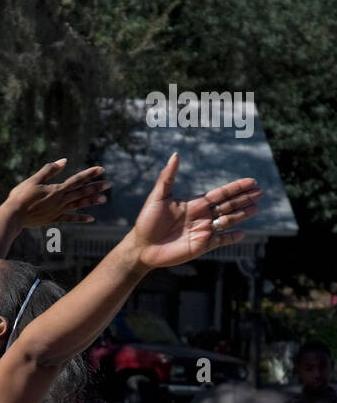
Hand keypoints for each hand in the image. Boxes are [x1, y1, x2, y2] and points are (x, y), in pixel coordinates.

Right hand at [6, 159, 109, 226]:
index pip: (77, 179)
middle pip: (81, 192)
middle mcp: (60, 200)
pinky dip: (80, 218)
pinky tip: (91, 219)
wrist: (14, 215)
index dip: (89, 174)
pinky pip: (70, 218)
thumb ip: (50, 170)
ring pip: (78, 205)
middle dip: (95, 187)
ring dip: (91, 201)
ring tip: (104, 199)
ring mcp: (58, 211)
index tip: (101, 169)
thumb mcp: (34, 179)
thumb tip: (64, 161)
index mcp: (57, 189)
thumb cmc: (21, 196)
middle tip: (108, 184)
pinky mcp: (53, 219)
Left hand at [127, 154, 262, 270]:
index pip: (221, 193)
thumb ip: (168, 177)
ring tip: (256, 209)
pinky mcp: (200, 246)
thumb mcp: (158, 197)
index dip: (236, 188)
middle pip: (228, 205)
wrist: (141, 246)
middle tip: (260, 193)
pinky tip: (241, 233)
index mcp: (195, 204)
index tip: (251, 182)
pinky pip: (219, 241)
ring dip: (241, 215)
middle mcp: (202, 216)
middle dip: (244, 199)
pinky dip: (230, 238)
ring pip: (227, 221)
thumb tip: (175, 155)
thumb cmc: (147, 221)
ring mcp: (202, 231)